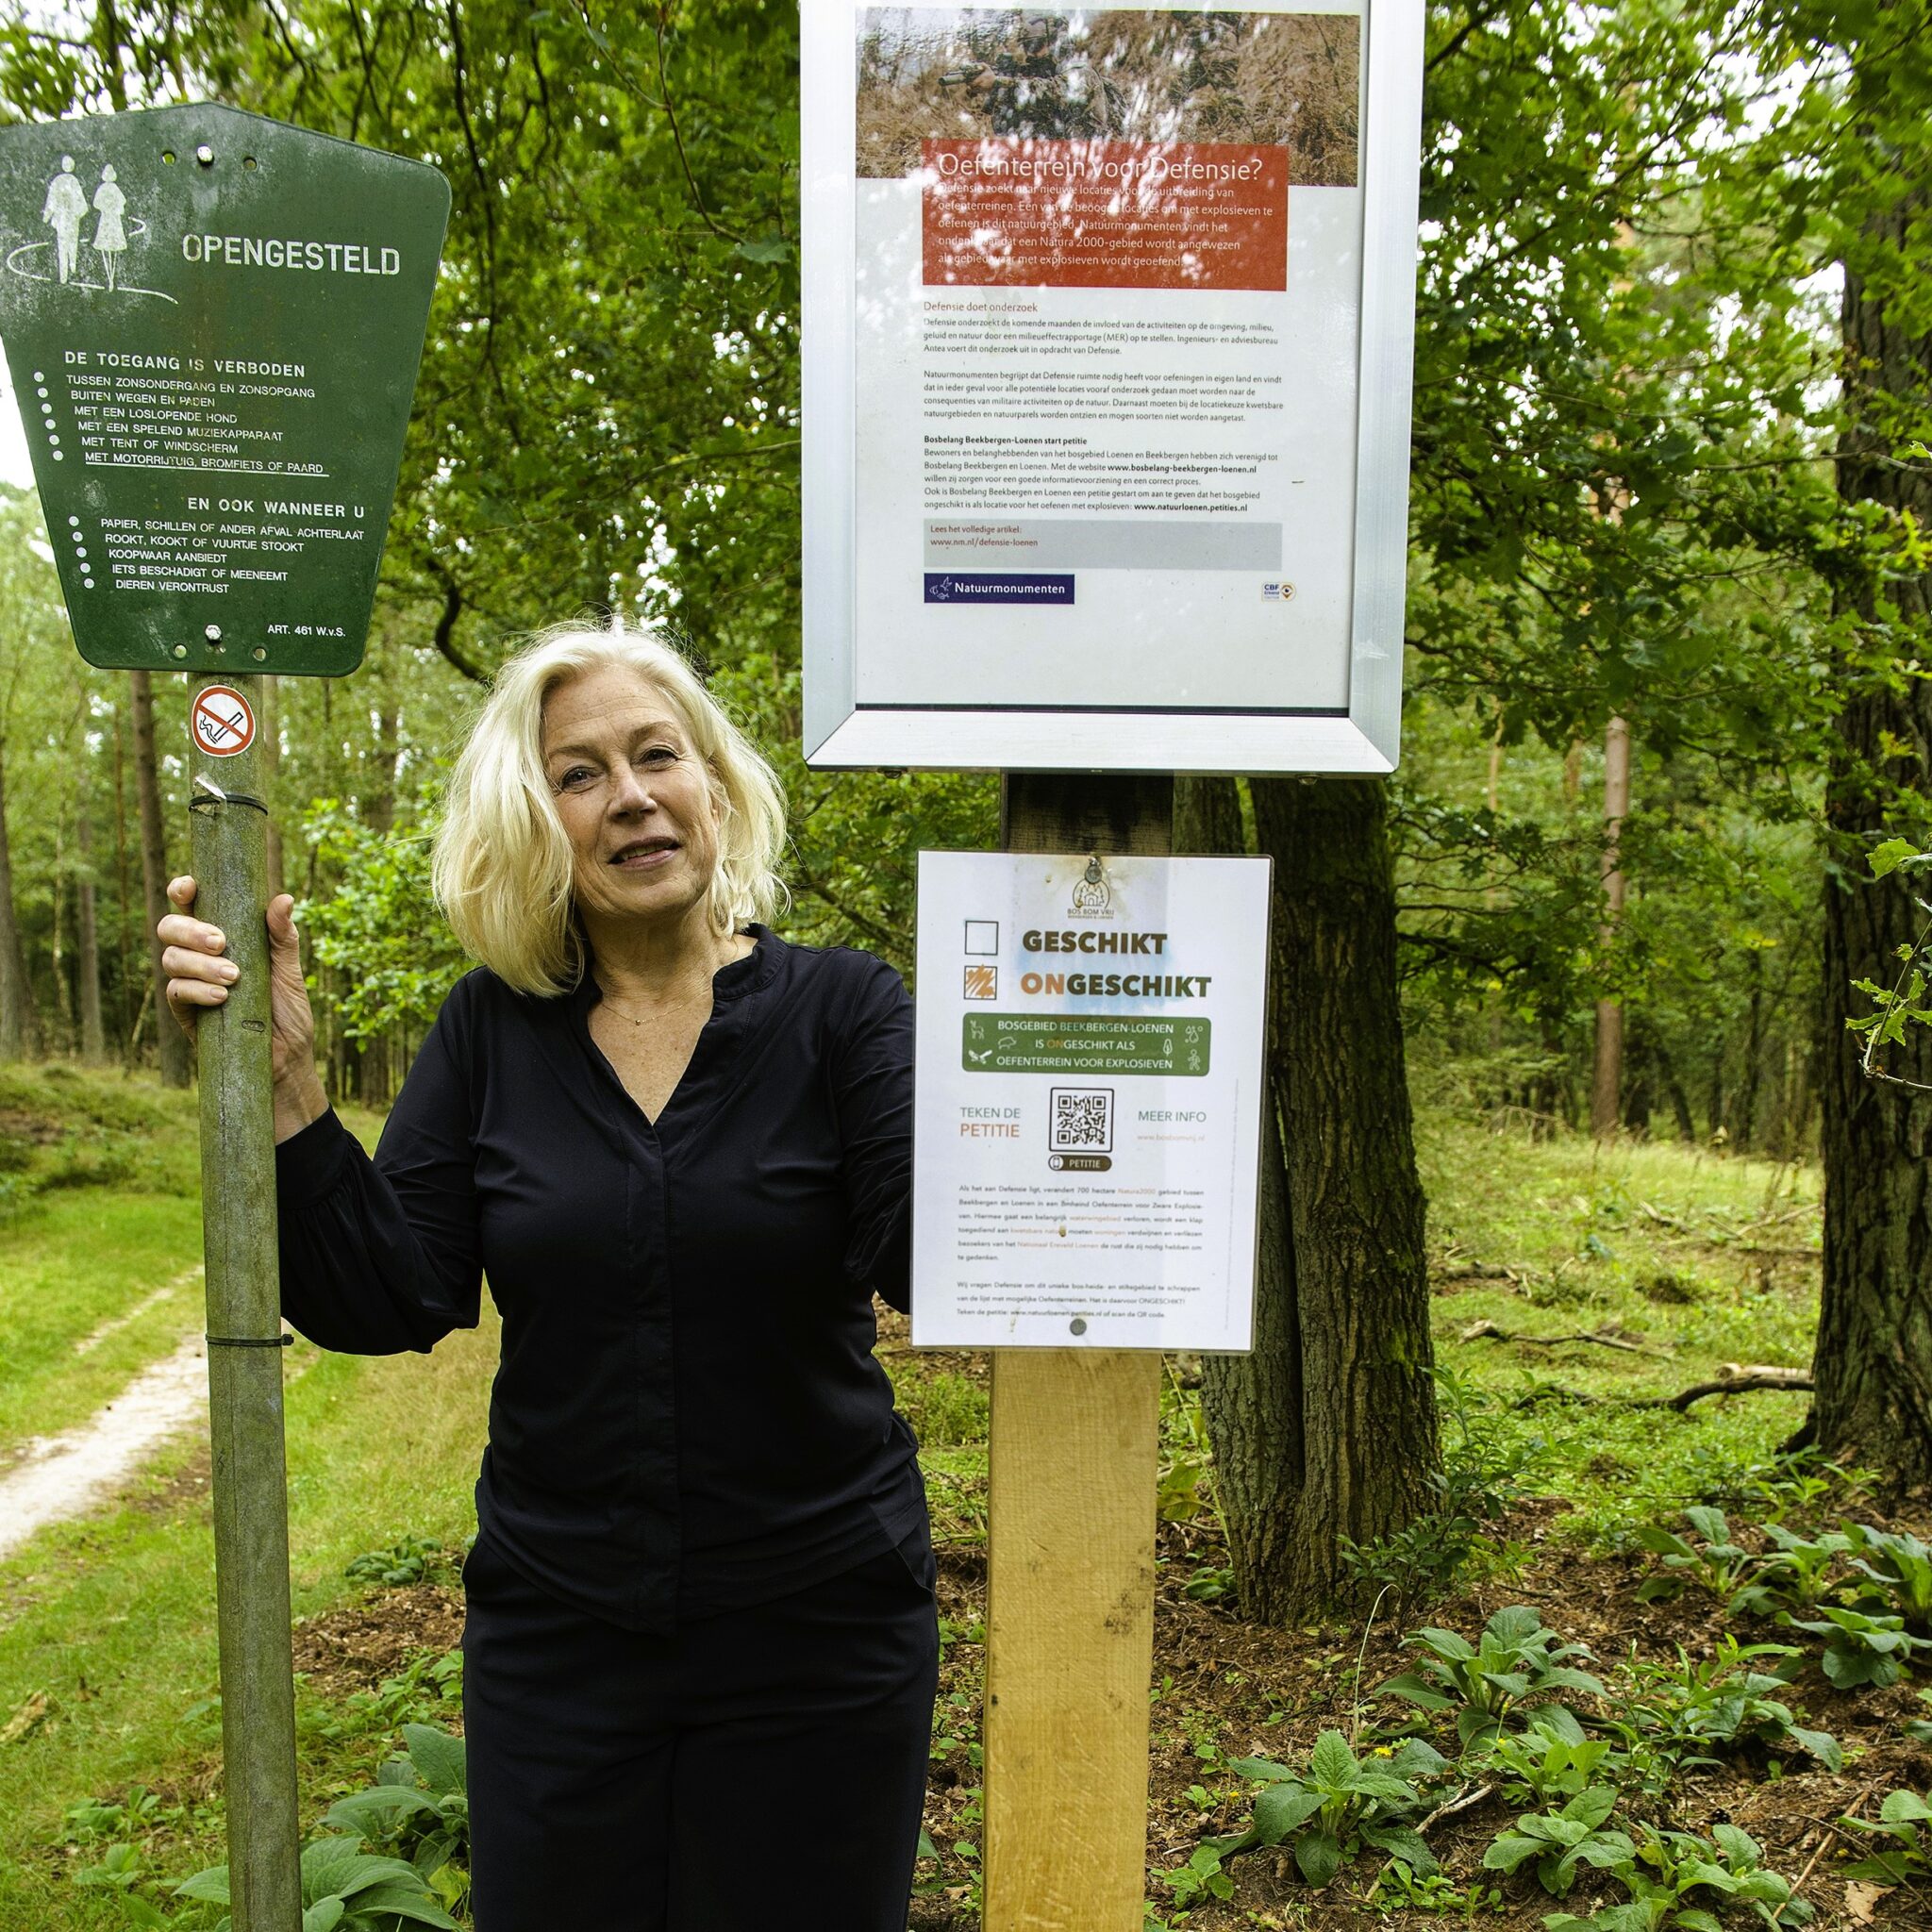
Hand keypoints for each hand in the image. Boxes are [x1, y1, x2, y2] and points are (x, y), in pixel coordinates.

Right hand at [158, 876, 327, 1139]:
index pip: (191, 906)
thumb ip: (282, 937)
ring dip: (199, 964)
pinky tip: (221, 997)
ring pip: (170, 958)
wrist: (286, 1061)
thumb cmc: (288, 1013)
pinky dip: (197, 990)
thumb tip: (284, 898)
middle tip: (220, 941)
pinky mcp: (184, 1013)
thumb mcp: (290, 972)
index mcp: (224, 938)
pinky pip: (175, 992)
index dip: (182, 891)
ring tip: (233, 976)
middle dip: (189, 929)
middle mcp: (200, 957)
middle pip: (169, 927)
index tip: (189, 887)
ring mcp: (189, 984)